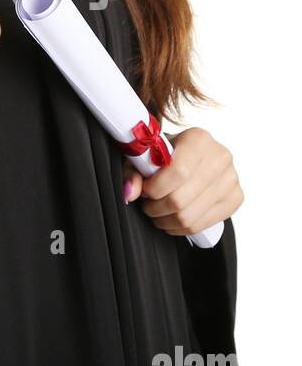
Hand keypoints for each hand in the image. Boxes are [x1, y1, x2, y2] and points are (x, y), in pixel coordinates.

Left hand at [123, 127, 243, 234]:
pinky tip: (172, 219)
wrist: (193, 156)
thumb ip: (134, 171)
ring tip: (157, 212)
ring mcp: (231, 179)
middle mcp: (220, 156)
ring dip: (166, 220)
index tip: (143, 190)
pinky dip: (182, 228)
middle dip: (156, 207)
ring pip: (190, 216)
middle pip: (181, 198)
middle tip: (147, 205)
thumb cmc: (168, 153)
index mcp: (199, 138)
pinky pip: (203, 224)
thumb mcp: (147, 154)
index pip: (177, 171)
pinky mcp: (236, 198)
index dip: (154, 188)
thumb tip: (129, 193)